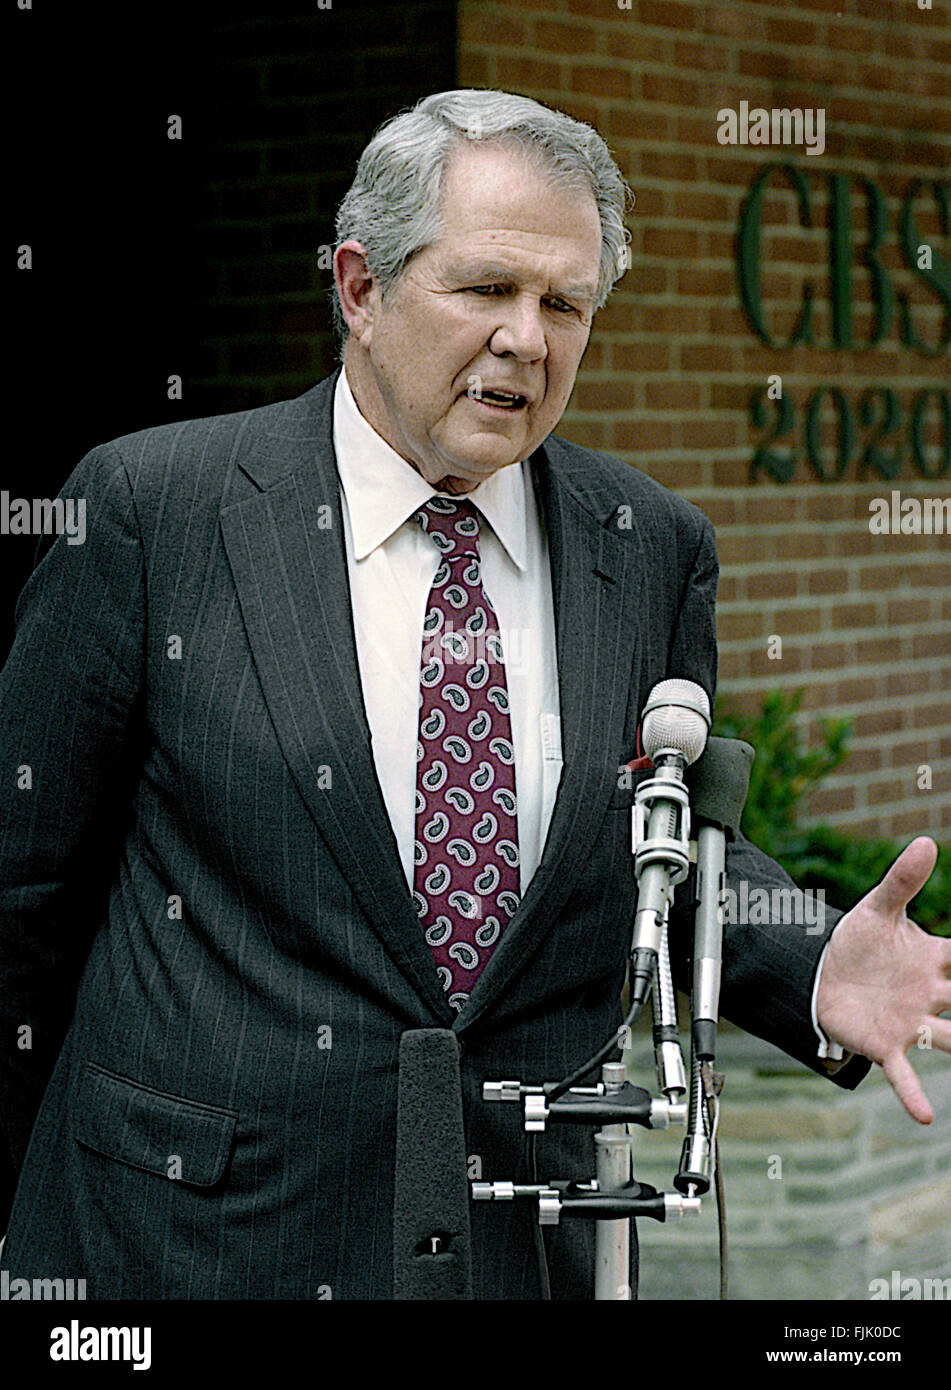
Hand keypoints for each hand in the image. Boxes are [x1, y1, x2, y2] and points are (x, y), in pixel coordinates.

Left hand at [816, 836, 950, 1123]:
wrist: (821, 972)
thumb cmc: (857, 941)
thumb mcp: (878, 909)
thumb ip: (902, 880)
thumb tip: (924, 841)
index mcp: (935, 960)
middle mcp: (932, 994)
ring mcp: (912, 1022)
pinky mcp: (886, 1044)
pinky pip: (904, 1074)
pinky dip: (914, 1094)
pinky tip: (925, 1116)